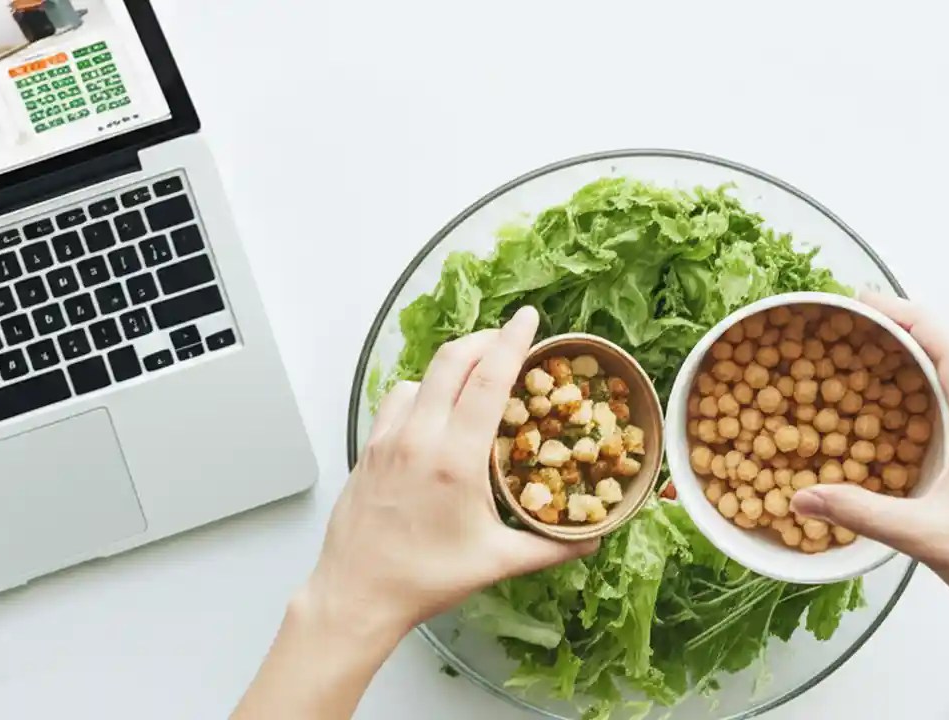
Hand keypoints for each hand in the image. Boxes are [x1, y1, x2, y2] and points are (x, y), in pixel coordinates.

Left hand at [309, 307, 596, 633]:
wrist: (356, 594)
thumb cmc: (424, 580)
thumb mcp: (496, 562)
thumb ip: (550, 548)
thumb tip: (591, 539)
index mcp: (455, 460)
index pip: (487, 380)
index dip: (511, 342)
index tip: (529, 318)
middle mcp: (418, 439)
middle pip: (451, 361)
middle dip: (483, 339)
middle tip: (509, 338)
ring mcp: (388, 440)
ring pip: (420, 376)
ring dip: (450, 365)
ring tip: (475, 373)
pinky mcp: (370, 447)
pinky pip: (396, 399)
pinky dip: (420, 390)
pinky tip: (434, 408)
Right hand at [789, 294, 948, 623]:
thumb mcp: (922, 536)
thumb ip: (859, 512)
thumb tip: (800, 499)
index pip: (948, 347)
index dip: (905, 317)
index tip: (863, 303)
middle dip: (907, 327)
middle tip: (858, 319)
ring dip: (923, 354)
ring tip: (876, 349)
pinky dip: (936, 382)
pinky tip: (908, 401)